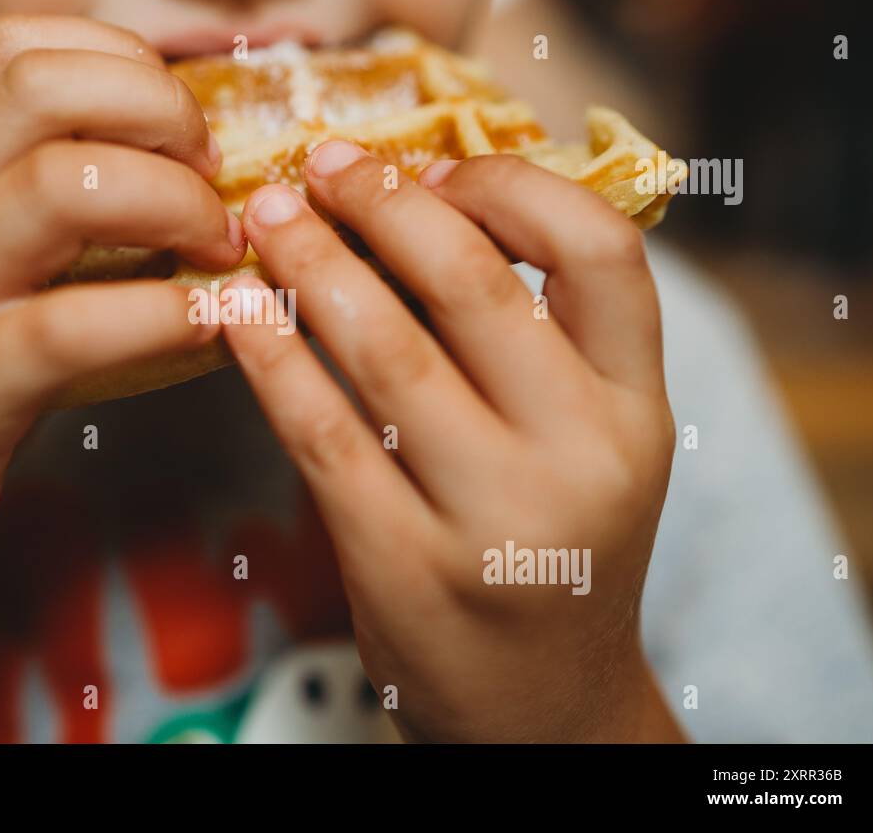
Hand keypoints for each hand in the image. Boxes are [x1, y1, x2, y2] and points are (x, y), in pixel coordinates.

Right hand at [0, 16, 244, 598]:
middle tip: (220, 186)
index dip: (129, 66)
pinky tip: (212, 326)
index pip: (23, 46)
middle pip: (41, 88)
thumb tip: (203, 174)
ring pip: (58, 188)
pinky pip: (68, 326)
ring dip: (176, 205)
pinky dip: (164, 315)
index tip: (187, 136)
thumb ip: (56, 206)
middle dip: (163, 115)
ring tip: (223, 251)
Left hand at [223, 145, 679, 741]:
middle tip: (321, 163)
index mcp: (637, 410)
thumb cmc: (549, 548)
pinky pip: (321, 433)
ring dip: (312, 262)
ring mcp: (494, 520)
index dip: (511, 186)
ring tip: (266, 214)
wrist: (541, 708)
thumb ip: (540, 341)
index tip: (436, 172)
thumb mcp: (587, 444)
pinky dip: (270, 355)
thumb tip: (423, 205)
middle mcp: (581, 457)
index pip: (603, 249)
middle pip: (475, 285)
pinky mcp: (404, 567)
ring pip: (386, 349)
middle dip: (383, 204)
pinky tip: (235, 309)